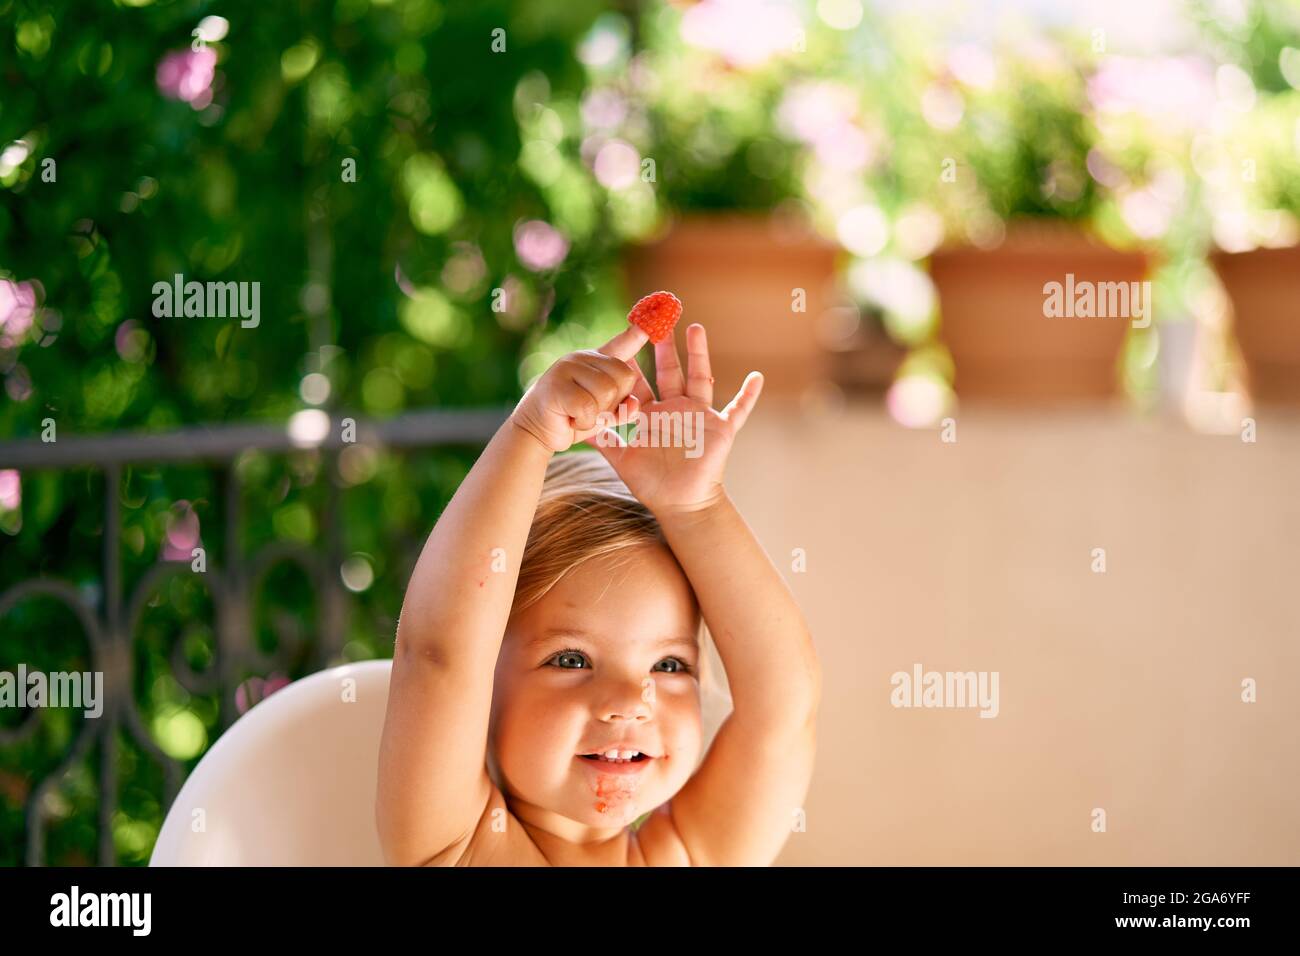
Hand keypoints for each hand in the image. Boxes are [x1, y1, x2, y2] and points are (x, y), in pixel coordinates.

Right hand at [509, 326, 647, 452]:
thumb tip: (634, 404)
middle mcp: (583, 357)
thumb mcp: (604, 412)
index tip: (659, 310)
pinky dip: (583, 422)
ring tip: (579, 415)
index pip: (623, 343)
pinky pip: (588, 406)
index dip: (640, 332)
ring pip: (607, 391)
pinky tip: (570, 419)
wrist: (534, 430)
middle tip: (593, 410)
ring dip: (597, 415)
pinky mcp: (557, 385)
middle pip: (625, 376)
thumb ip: (622, 406)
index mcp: (597, 360)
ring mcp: (567, 367)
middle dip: (615, 402)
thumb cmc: (572, 418)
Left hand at [593, 323, 762, 515]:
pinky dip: (748, 395)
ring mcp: (699, 416)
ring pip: (699, 379)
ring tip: (696, 328)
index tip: (625, 338)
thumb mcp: (622, 458)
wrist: (681, 504)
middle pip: (669, 371)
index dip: (633, 362)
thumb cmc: (652, 483)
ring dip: (699, 355)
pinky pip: (738, 410)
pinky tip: (757, 377)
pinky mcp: (720, 429)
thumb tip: (575, 423)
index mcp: (652, 413)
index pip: (640, 382)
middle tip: (659, 322)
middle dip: (663, 348)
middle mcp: (676, 408)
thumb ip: (603, 439)